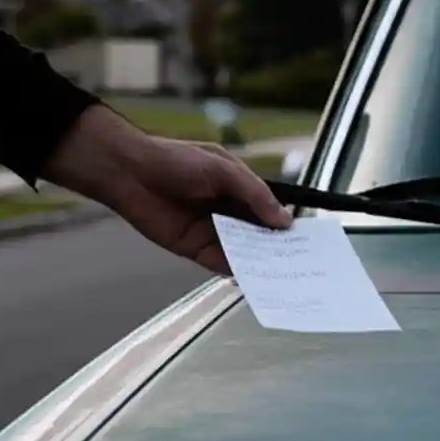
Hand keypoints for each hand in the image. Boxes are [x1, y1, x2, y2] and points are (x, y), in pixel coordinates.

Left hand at [43, 105, 292, 273]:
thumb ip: (255, 194)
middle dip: (278, 248)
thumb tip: (284, 220)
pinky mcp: (194, 248)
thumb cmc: (177, 160)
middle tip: (303, 266)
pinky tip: (255, 280)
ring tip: (286, 278)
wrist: (131, 172)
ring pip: (243, 251)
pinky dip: (237, 272)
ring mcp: (212, 231)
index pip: (269, 209)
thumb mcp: (223, 169)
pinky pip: (220, 263)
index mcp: (238, 188)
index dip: (286, 224)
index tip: (307, 241)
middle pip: (259, 234)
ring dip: (261, 263)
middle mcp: (228, 211)